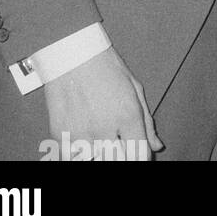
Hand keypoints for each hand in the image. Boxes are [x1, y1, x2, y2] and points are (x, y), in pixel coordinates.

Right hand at [43, 47, 160, 159]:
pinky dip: (80, 155)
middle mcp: (105, 127)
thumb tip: (156, 146)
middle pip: (117, 162)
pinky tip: (85, 145)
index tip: (138, 156)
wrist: (72, 53)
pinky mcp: (60, 135)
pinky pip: (72, 158)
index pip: (139, 155)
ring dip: (100, 157)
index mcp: (128, 114)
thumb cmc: (106, 66)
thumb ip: (146, 121)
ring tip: (102, 145)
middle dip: (122, 158)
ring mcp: (81, 133)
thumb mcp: (134, 88)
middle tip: (119, 148)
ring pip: (94, 162)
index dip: (141, 159)